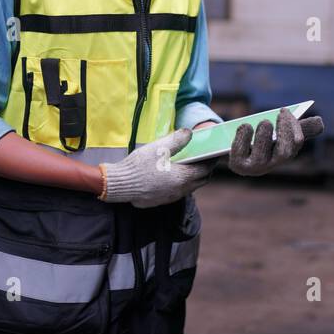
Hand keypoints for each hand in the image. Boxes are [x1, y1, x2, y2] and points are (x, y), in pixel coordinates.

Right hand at [101, 128, 219, 207]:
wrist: (120, 184)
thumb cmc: (139, 165)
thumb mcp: (158, 148)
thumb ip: (177, 140)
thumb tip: (190, 133)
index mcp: (182, 177)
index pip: (205, 169)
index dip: (210, 160)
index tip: (213, 153)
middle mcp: (180, 190)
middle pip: (201, 180)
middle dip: (205, 169)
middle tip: (203, 158)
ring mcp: (172, 197)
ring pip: (190, 187)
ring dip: (193, 177)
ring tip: (189, 164)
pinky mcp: (163, 200)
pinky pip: (179, 191)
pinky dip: (182, 182)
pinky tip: (173, 173)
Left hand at [227, 108, 323, 176]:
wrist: (236, 152)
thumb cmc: (260, 140)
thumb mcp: (277, 132)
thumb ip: (296, 127)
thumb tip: (321, 123)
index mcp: (283, 154)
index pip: (295, 143)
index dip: (292, 126)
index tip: (284, 110)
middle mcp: (270, 164)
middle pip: (284, 152)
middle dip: (284, 131)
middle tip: (280, 113)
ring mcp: (254, 166)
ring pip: (262, 153)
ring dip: (264, 134)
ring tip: (264, 122)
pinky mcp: (237, 165)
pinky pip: (241, 151)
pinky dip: (244, 135)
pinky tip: (246, 126)